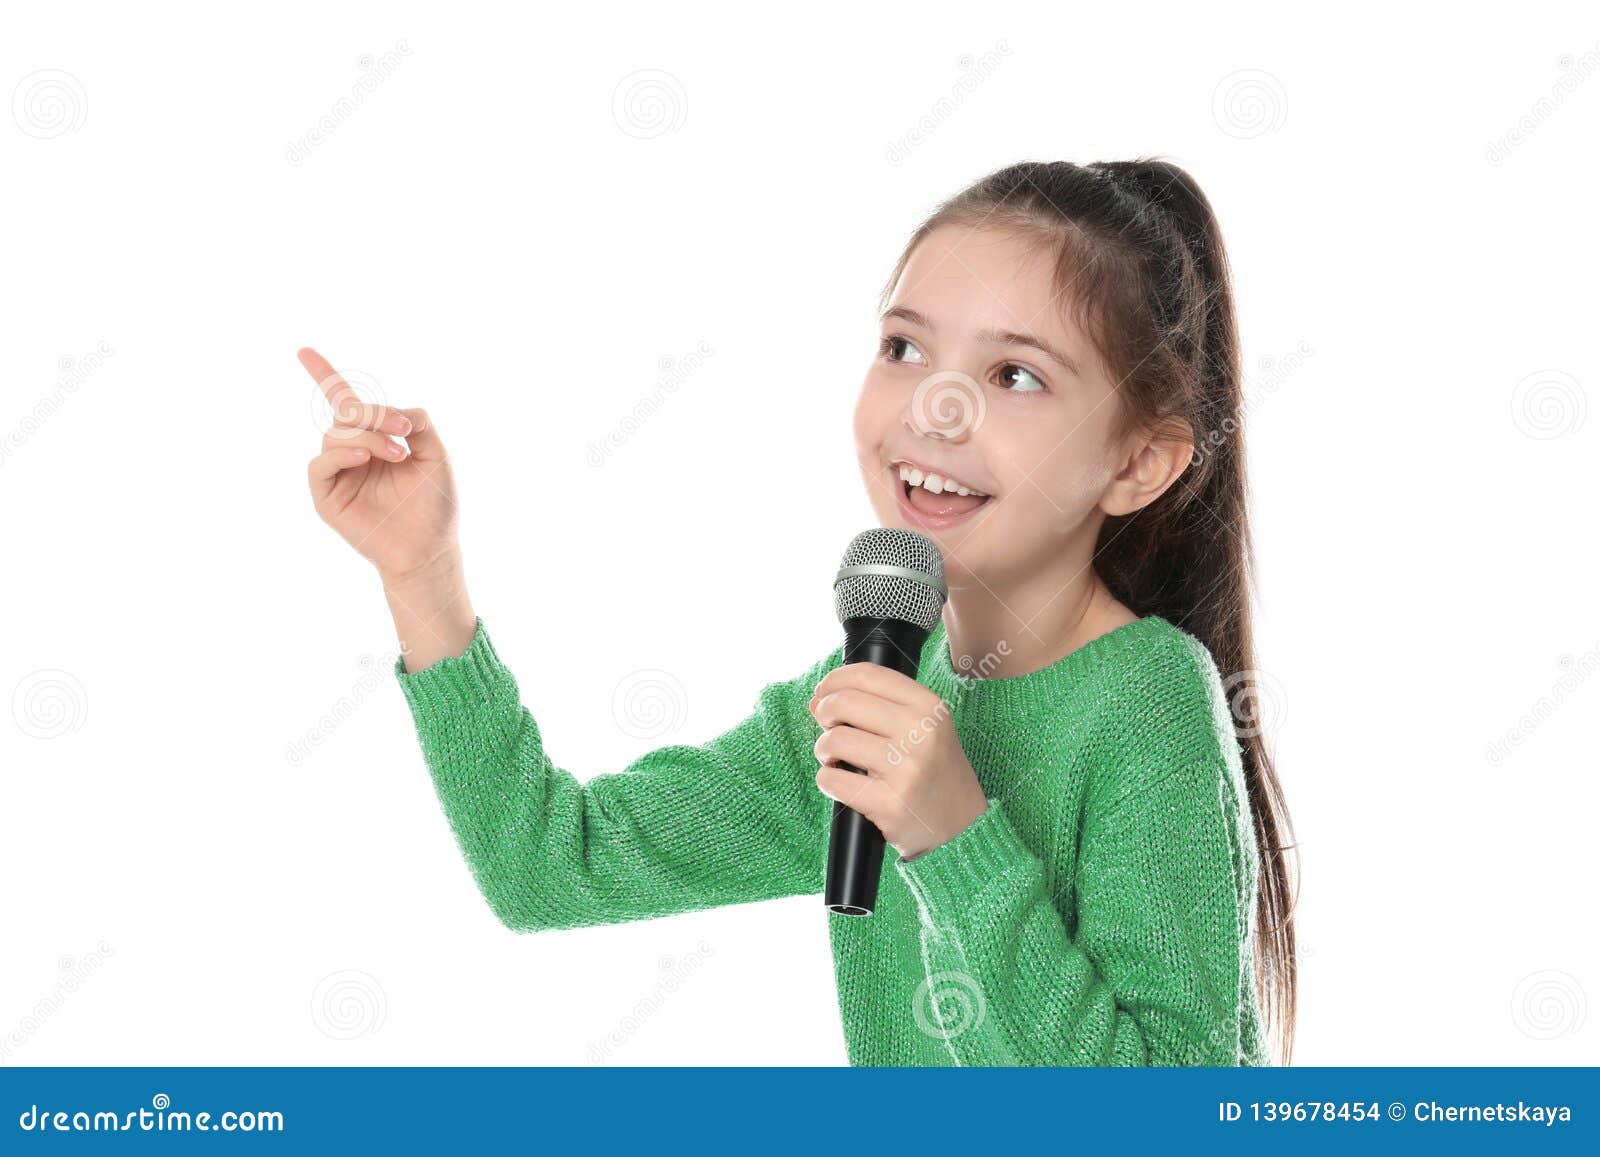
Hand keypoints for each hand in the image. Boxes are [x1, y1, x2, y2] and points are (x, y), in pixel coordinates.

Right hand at [299, 346, 458, 585]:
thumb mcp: (436, 455)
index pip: (345, 402)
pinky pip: (320, 464)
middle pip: (346, 413)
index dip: (324, 375)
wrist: (430, 549)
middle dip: (374, 413)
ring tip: (397, 454)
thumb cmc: (435, 505)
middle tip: (405, 431)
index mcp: (376, 439)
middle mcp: (353, 452)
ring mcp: (338, 474)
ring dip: (368, 436)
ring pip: (335, 434)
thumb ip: (418, 423)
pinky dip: (341, 454)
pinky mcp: (326, 496)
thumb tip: (397, 410)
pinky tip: (365, 457)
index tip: (303, 350)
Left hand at [808, 663, 988, 860]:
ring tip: (835, 759)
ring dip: (824, 750)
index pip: (867, 675)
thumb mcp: (919, 728)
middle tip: (829, 729)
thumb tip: (816, 699)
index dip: (835, 680)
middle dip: (824, 713)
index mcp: (928, 706)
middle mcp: (921, 732)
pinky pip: (833, 780)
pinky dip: (827, 780)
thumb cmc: (933, 772)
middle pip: (844, 703)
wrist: (963, 826)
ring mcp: (907, 768)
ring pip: (835, 740)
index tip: (823, 692)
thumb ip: (872, 708)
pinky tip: (840, 784)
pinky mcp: (891, 803)